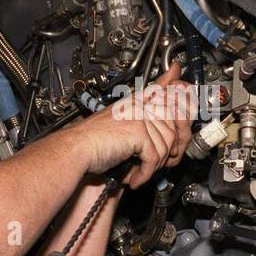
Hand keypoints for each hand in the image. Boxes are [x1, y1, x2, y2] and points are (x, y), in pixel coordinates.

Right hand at [70, 62, 194, 187]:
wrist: (76, 148)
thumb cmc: (93, 140)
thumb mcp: (120, 122)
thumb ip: (141, 118)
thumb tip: (152, 114)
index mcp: (135, 100)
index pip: (163, 90)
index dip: (178, 90)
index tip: (179, 78)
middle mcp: (139, 104)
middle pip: (173, 126)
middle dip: (167, 152)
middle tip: (154, 165)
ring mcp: (140, 116)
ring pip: (166, 145)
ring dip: (154, 166)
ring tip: (141, 172)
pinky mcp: (138, 131)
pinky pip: (154, 157)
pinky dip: (145, 173)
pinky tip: (134, 178)